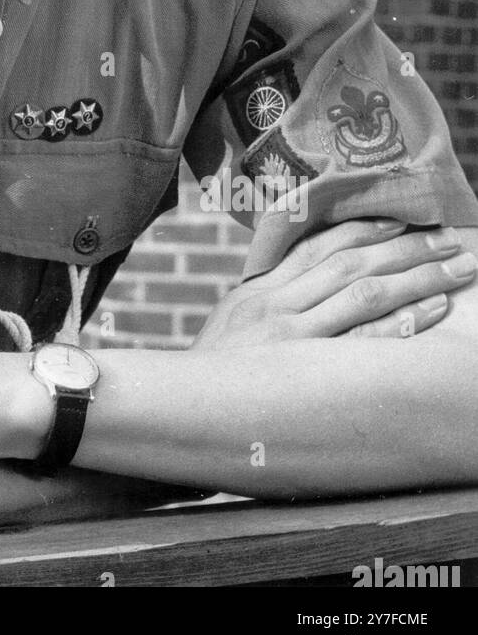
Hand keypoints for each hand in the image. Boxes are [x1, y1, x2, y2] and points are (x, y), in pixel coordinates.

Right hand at [190, 220, 476, 351]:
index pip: (318, 246)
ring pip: (365, 296)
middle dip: (406, 250)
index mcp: (260, 289)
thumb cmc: (216, 370)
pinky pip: (363, 344)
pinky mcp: (306, 373)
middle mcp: (278, 306)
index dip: (363, 229)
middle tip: (450, 241)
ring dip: (417, 279)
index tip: (403, 221)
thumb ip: (270, 293)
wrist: (183, 413)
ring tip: (455, 270)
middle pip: (352, 265)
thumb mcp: (233, 318)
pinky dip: (402, 324)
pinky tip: (433, 311)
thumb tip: (312, 270)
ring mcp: (293, 338)